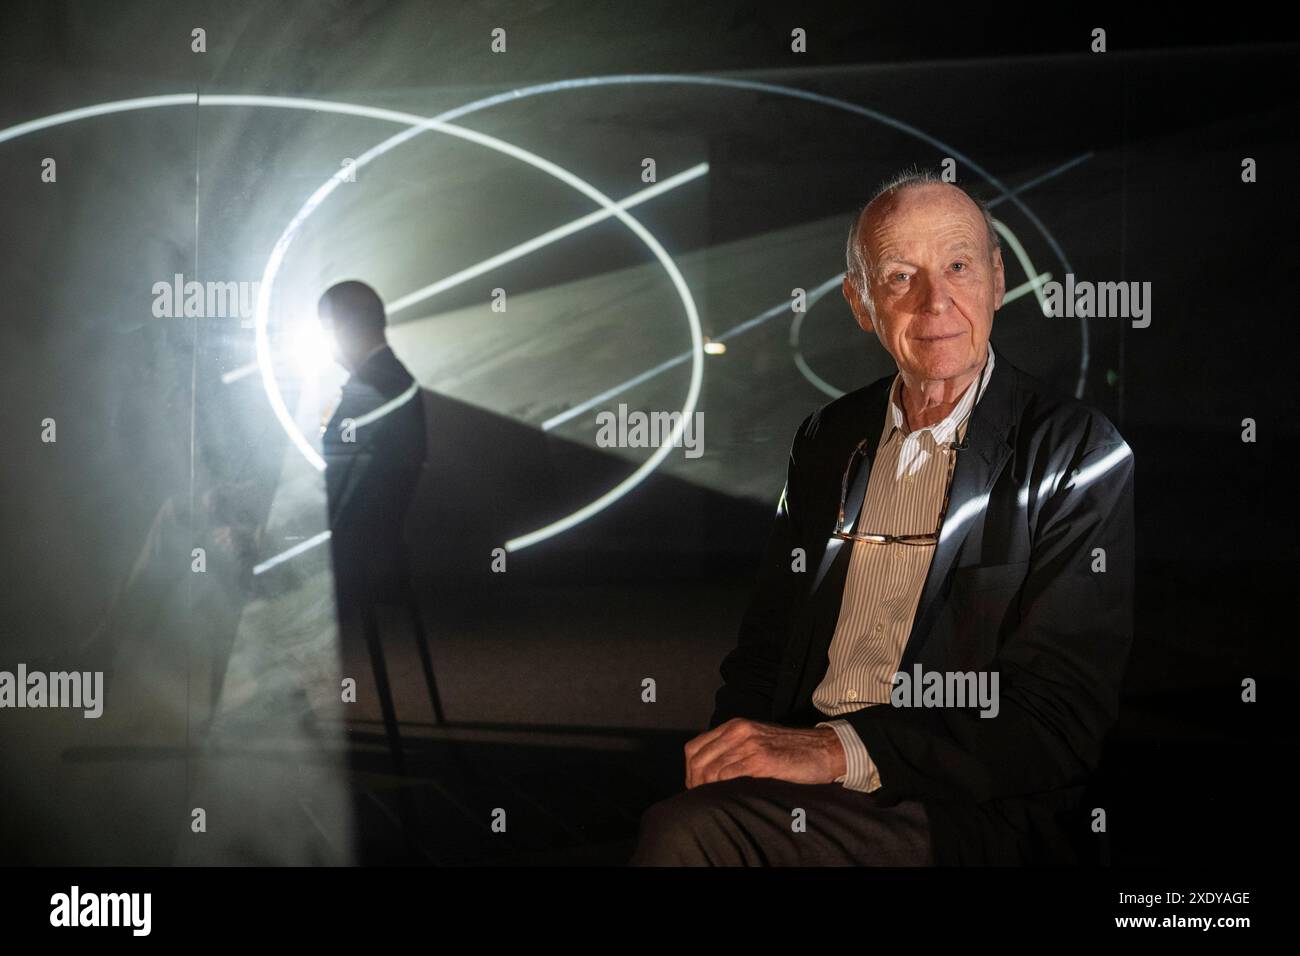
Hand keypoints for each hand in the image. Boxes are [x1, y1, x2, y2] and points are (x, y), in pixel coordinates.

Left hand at [683, 718, 846, 788]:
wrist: (824, 749)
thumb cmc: (792, 749)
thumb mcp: (757, 739)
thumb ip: (734, 749)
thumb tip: (709, 773)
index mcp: (735, 726)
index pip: (695, 748)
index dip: (690, 771)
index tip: (695, 787)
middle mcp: (738, 731)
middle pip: (698, 761)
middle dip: (695, 784)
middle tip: (701, 799)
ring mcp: (750, 745)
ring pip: (711, 770)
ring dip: (708, 790)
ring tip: (714, 802)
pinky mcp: (762, 760)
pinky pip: (729, 777)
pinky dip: (723, 790)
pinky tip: (729, 798)